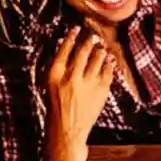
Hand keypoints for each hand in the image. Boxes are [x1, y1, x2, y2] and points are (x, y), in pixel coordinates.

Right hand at [45, 25, 114, 160]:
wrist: (67, 131)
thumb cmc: (57, 108)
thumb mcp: (51, 86)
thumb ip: (59, 67)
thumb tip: (65, 46)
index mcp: (55, 75)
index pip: (64, 49)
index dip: (71, 37)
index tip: (76, 30)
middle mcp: (72, 77)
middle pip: (83, 52)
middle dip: (89, 41)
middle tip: (93, 37)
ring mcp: (88, 84)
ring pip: (97, 59)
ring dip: (100, 51)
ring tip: (102, 48)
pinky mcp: (101, 92)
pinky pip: (107, 72)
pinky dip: (109, 64)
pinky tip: (109, 61)